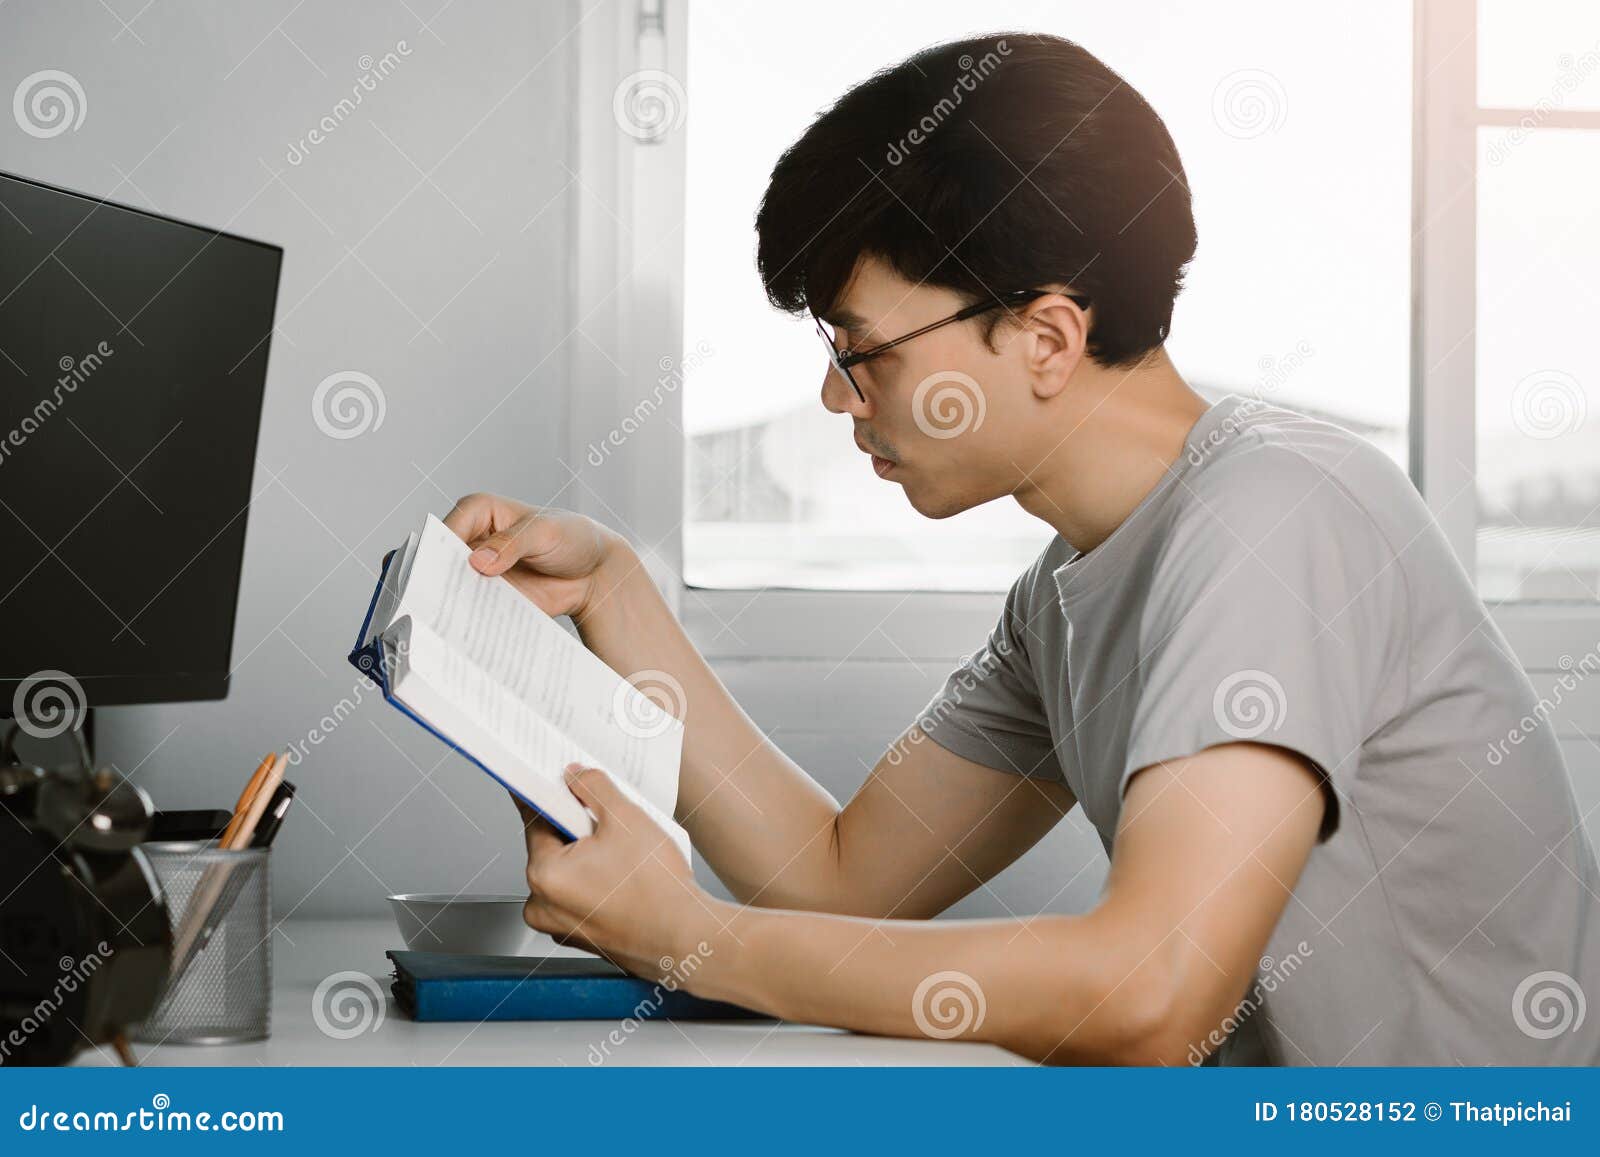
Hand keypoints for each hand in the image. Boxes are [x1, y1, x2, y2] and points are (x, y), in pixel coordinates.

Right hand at [443, 493, 629, 624]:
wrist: (594, 572)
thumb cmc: (571, 537)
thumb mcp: (545, 532)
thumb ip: (512, 543)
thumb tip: (478, 561)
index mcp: (478, 512)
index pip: (445, 531)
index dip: (435, 552)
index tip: (430, 575)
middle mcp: (471, 541)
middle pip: (441, 564)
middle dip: (436, 583)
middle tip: (431, 604)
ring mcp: (477, 572)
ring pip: (452, 591)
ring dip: (449, 607)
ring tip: (445, 625)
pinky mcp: (489, 598)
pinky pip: (472, 611)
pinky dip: (469, 622)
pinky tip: (467, 636)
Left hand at [517, 766, 710, 980]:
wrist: (686, 940)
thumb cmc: (657, 892)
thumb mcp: (626, 818)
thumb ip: (593, 787)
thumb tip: (576, 776)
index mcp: (543, 875)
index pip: (535, 819)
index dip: (551, 795)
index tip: (555, 782)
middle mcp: (544, 906)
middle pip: (553, 847)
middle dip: (578, 829)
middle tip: (610, 822)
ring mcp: (563, 925)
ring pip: (569, 873)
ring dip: (590, 857)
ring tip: (625, 854)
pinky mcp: (584, 937)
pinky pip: (582, 897)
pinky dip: (598, 882)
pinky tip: (628, 876)